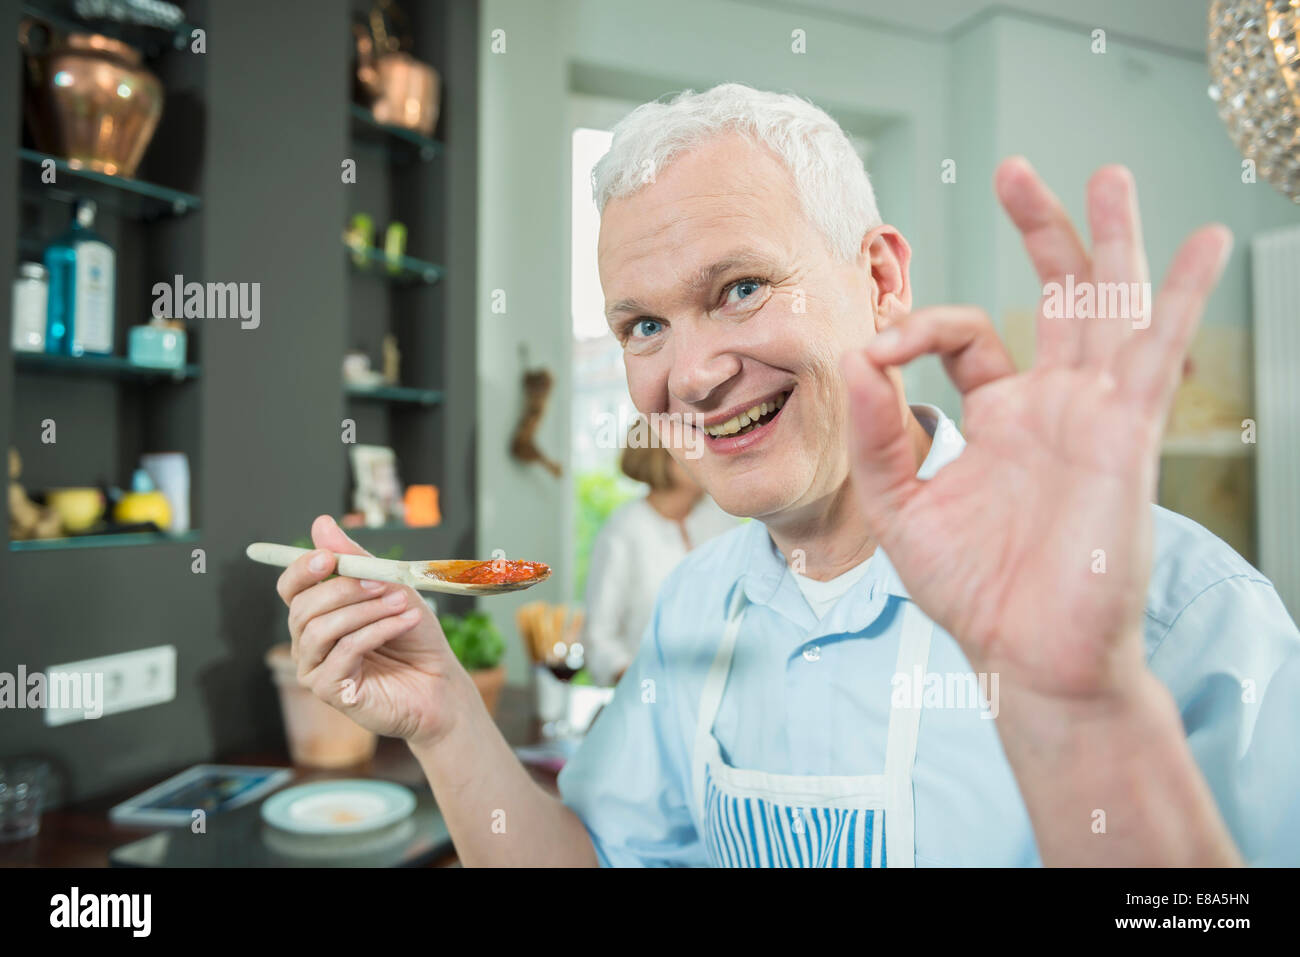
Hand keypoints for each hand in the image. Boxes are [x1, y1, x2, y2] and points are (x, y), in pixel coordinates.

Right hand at [276, 515, 471, 747]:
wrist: (440, 683)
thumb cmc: (414, 638)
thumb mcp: (391, 589)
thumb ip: (356, 560)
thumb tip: (321, 524)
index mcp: (318, 614)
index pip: (291, 587)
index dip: (302, 569)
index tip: (329, 556)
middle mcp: (308, 642)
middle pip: (303, 607)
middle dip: (344, 589)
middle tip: (383, 583)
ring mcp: (315, 668)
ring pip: (321, 629)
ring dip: (365, 610)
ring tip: (401, 603)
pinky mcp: (330, 691)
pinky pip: (344, 651)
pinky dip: (377, 630)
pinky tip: (405, 622)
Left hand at [841, 158, 1231, 701]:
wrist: (1026, 656)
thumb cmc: (972, 590)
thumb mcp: (899, 506)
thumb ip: (876, 435)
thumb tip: (855, 360)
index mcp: (1001, 416)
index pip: (964, 334)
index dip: (919, 326)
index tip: (877, 351)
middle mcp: (1052, 405)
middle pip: (1056, 296)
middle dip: (1043, 231)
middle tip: (1020, 171)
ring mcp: (1094, 416)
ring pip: (1110, 309)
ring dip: (1112, 242)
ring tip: (1113, 175)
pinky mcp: (1125, 438)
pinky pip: (1157, 356)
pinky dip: (1177, 299)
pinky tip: (1197, 246)